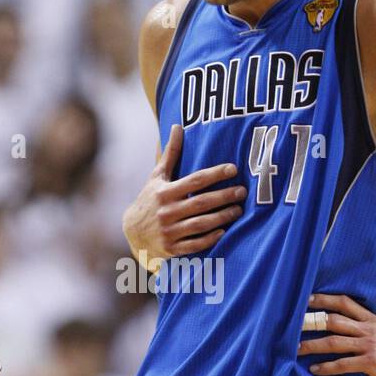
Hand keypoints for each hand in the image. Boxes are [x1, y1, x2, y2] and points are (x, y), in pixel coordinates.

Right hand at [122, 124, 246, 261]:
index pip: (195, 180)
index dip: (215, 174)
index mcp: (165, 192)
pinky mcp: (172, 248)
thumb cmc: (150, 200)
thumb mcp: (157, 177)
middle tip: (243, 192)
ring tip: (238, 210)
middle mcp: (166, 211)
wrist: (133, 232)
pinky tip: (224, 231)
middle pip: (201, 202)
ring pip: (201, 224)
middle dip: (224, 196)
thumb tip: (177, 126)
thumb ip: (171, 153)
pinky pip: (195, 244)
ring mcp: (169, 231)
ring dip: (222, 217)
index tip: (233, 169)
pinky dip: (210, 238)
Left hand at [298, 293, 375, 375]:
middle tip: (293, 324)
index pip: (345, 303)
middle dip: (311, 321)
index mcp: (372, 321)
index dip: (325, 300)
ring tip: (296, 350)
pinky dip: (327, 367)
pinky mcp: (371, 363)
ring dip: (312, 346)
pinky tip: (315, 370)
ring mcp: (370, 345)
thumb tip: (359, 323)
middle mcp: (369, 330)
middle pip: (333, 320)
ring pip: (334, 342)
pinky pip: (343, 364)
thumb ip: (373, 326)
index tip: (308, 299)